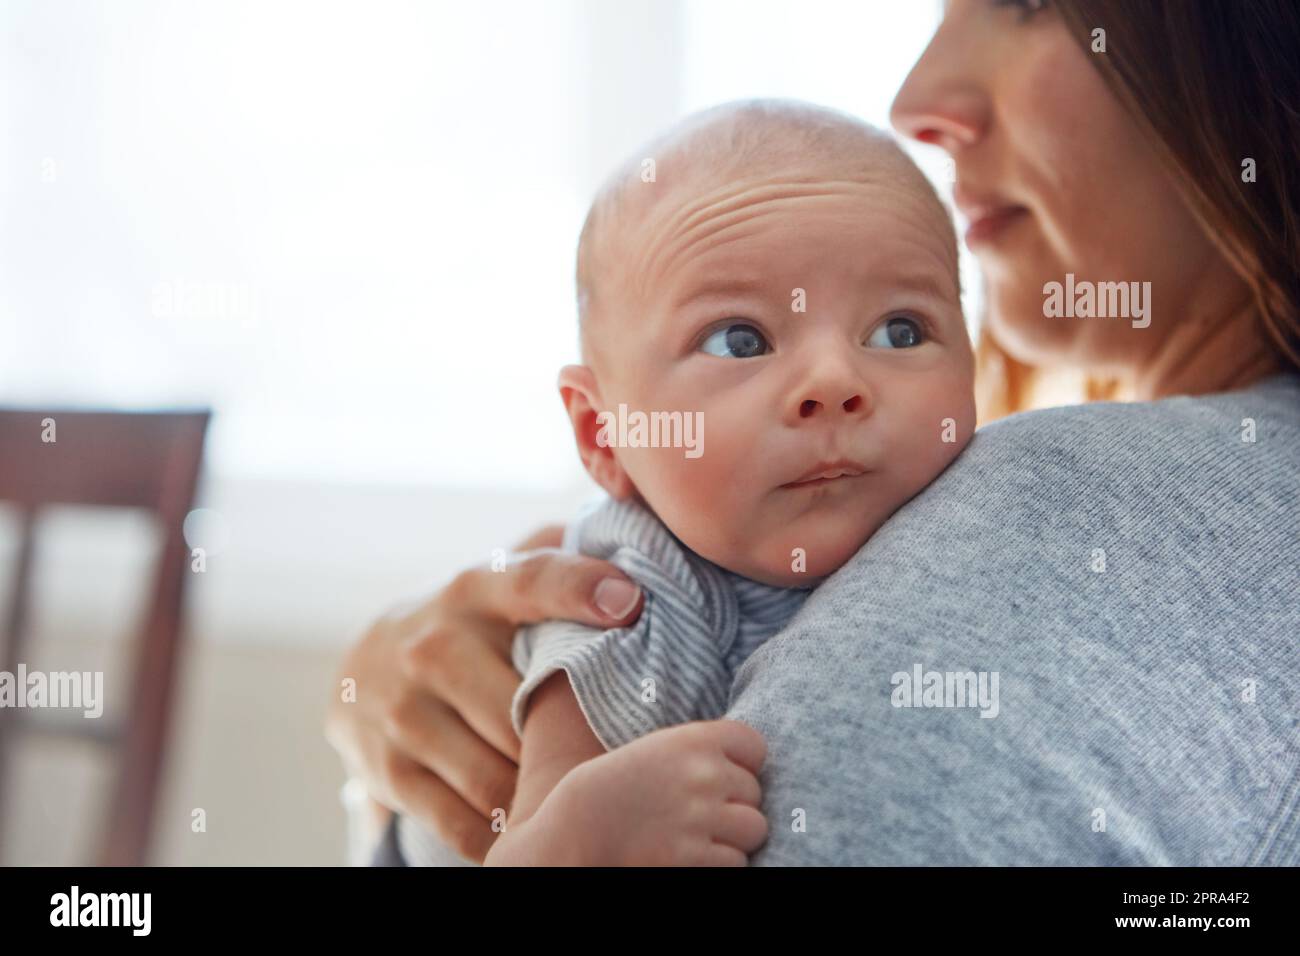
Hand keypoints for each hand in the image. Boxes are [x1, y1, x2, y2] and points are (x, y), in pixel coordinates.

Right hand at [324, 524, 644, 861]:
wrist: (363, 673)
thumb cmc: (472, 624)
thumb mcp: (505, 578)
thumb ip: (567, 555)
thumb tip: (646, 541)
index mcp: (477, 590)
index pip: (532, 582)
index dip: (580, 589)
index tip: (629, 602)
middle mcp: (435, 647)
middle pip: (525, 710)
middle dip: (573, 738)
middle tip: (618, 751)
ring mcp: (406, 712)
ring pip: (497, 777)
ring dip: (541, 793)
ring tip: (576, 793)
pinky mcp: (389, 771)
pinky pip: (463, 823)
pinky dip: (504, 836)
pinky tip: (530, 826)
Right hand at [490, 720, 768, 865]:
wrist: (576, 829)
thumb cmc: (616, 788)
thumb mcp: (657, 750)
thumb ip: (701, 753)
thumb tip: (753, 770)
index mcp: (694, 739)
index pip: (755, 746)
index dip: (745, 764)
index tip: (725, 777)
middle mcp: (703, 774)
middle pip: (755, 793)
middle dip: (733, 805)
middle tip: (697, 812)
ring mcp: (701, 816)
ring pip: (754, 829)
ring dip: (732, 837)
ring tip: (698, 836)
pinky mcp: (694, 855)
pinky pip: (736, 862)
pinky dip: (719, 863)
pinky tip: (690, 855)